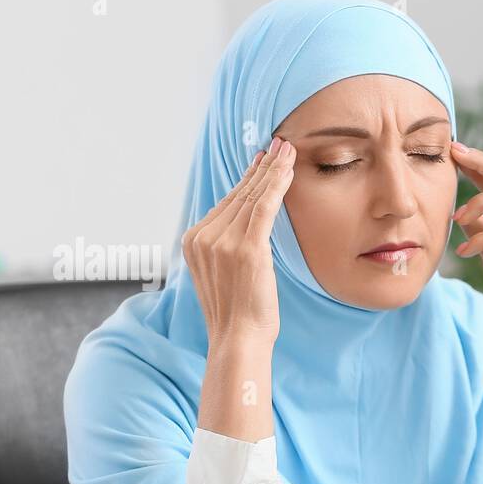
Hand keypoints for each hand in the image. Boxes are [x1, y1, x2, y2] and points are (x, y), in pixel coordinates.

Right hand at [181, 137, 294, 345]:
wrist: (239, 339)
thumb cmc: (239, 314)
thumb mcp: (226, 275)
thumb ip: (228, 248)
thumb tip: (247, 229)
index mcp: (194, 242)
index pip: (226, 203)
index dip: (247, 179)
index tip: (263, 160)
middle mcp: (203, 237)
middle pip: (238, 194)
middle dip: (262, 167)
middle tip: (279, 144)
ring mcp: (221, 241)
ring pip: (252, 196)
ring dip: (273, 170)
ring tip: (288, 150)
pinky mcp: (245, 248)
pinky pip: (263, 207)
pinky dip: (277, 184)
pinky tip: (288, 168)